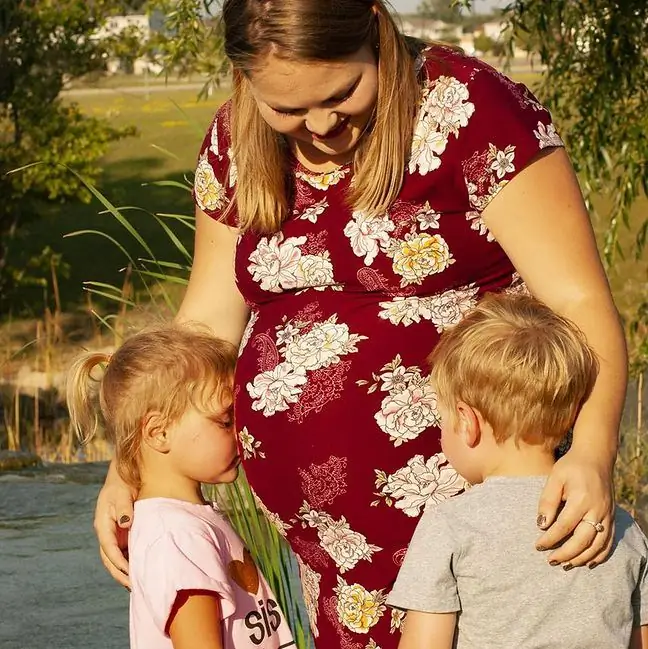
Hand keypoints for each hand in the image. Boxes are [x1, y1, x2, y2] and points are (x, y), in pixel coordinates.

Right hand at [94, 465, 134, 587]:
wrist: (123, 475)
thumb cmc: (122, 483)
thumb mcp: (122, 493)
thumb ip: (125, 508)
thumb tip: (127, 524)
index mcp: (103, 524)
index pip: (109, 548)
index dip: (119, 562)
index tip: (130, 572)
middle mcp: (105, 531)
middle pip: (109, 558)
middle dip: (120, 573)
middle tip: (134, 586)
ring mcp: (112, 533)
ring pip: (114, 558)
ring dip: (123, 571)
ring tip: (137, 585)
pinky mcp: (120, 533)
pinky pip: (123, 551)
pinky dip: (128, 562)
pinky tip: (139, 570)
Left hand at [536, 449, 614, 567]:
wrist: (596, 458)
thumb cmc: (571, 466)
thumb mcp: (554, 478)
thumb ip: (548, 501)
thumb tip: (542, 525)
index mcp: (581, 500)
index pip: (564, 527)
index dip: (550, 539)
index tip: (538, 546)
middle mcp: (597, 511)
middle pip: (583, 541)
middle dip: (566, 554)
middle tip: (550, 561)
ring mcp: (607, 516)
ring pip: (597, 545)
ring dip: (581, 558)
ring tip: (565, 565)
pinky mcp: (611, 518)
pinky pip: (608, 542)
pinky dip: (598, 555)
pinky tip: (587, 562)